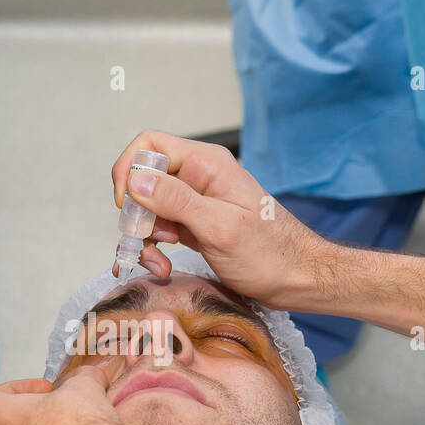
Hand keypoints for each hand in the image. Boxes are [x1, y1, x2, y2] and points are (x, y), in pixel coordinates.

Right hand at [111, 130, 328, 308]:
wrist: (297, 279)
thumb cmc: (270, 253)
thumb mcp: (219, 227)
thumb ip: (176, 200)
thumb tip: (135, 179)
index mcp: (206, 164)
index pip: (149, 145)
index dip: (129, 171)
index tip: (128, 206)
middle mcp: (197, 177)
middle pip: (142, 181)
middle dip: (136, 216)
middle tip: (148, 243)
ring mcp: (194, 202)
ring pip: (147, 210)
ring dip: (144, 239)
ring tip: (159, 264)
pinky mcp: (192, 225)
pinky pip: (159, 230)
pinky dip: (153, 249)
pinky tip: (161, 267)